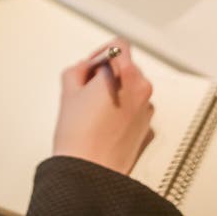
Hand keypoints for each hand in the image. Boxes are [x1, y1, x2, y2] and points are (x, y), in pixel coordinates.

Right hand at [52, 38, 154, 174]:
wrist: (90, 170)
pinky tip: (105, 124)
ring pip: (131, 89)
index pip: (118, 46)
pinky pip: (135, 109)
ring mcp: (147, 109)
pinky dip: (123, 111)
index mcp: (124, 74)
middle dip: (107, 75)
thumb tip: (86, 68)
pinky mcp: (148, 127)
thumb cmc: (79, 135)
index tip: (92, 65)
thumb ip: (79, 68)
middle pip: (125, 67)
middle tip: (87, 91)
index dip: (101, 53)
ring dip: (116, 93)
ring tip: (94, 112)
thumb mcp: (68, 90)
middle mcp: (141, 88)